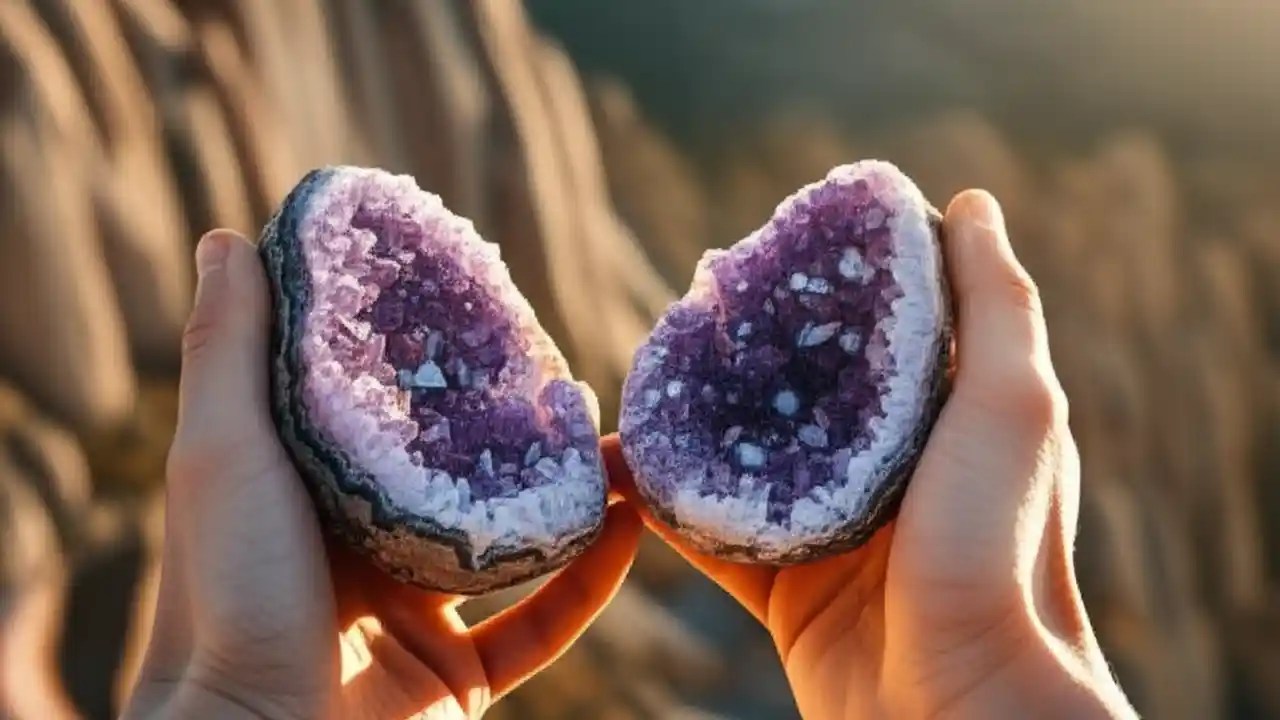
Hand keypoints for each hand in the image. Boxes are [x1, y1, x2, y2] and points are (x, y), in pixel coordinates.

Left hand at [124, 231, 641, 719]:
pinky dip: (591, 584)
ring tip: (624, 448)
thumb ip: (232, 350)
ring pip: (512, 548)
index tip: (486, 311)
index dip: (431, 365)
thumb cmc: (224, 596)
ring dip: (573, 502)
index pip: (381, 414)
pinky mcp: (459, 681)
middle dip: (516, 435)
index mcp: (309, 495)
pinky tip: (632, 529)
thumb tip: (232, 237)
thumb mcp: (223, 452)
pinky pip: (542, 626)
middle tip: (571, 382)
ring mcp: (414, 620)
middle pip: (457, 479)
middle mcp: (362, 553)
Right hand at [609, 191, 1136, 718]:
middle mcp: (890, 474)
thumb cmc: (998, 551)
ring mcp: (833, 533)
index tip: (770, 242)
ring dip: (698, 426)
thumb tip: (971, 201)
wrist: (960, 710)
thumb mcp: (1013, 407)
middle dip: (747, 352)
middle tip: (685, 309)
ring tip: (641, 379)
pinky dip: (670, 506)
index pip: (881, 334)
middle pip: (804, 393)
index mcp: (947, 423)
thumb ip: (995, 307)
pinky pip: (713, 535)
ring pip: (748, 461)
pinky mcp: (785, 592)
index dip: (830, 287)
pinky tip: (624, 471)